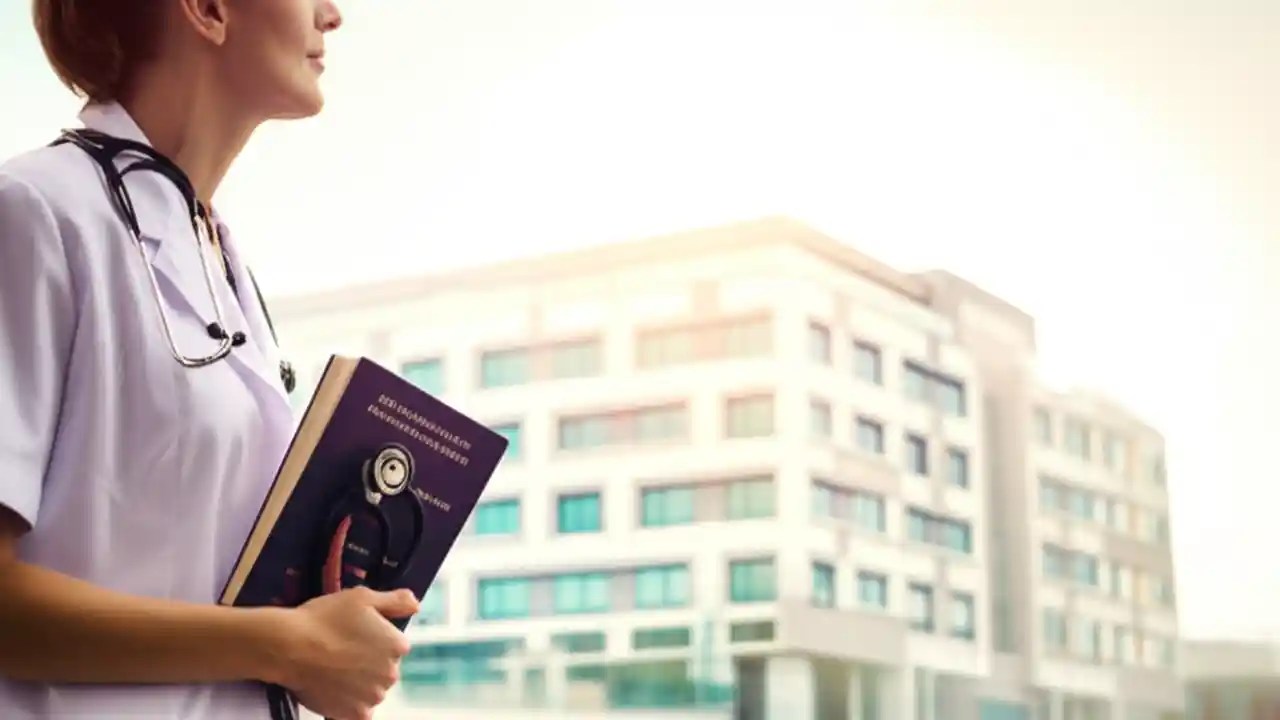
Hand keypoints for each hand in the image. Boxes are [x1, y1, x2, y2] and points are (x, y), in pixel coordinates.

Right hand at [278, 586, 418, 719]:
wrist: (289, 647)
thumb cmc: (325, 618)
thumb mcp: (362, 597)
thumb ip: (395, 601)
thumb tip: (416, 605)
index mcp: (397, 646)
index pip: (394, 645)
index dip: (374, 639)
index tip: (353, 635)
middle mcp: (391, 673)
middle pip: (384, 669)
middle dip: (368, 662)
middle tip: (341, 652)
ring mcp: (373, 696)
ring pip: (371, 690)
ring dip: (358, 683)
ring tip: (334, 669)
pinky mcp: (355, 714)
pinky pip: (359, 710)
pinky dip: (348, 703)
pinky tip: (334, 688)